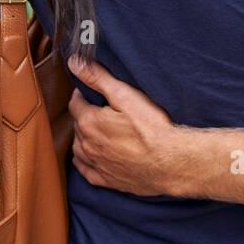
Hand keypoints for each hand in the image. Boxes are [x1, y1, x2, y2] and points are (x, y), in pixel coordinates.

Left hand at [66, 55, 179, 196]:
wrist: (170, 162)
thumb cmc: (151, 127)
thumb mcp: (125, 95)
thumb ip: (98, 78)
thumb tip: (74, 63)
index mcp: (89, 122)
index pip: (75, 104)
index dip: (83, 95)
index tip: (91, 92)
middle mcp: (87, 145)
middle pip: (78, 125)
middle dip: (85, 115)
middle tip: (100, 108)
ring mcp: (95, 164)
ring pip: (79, 148)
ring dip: (83, 137)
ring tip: (97, 129)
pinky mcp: (106, 180)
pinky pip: (85, 170)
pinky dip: (84, 161)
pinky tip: (91, 157)